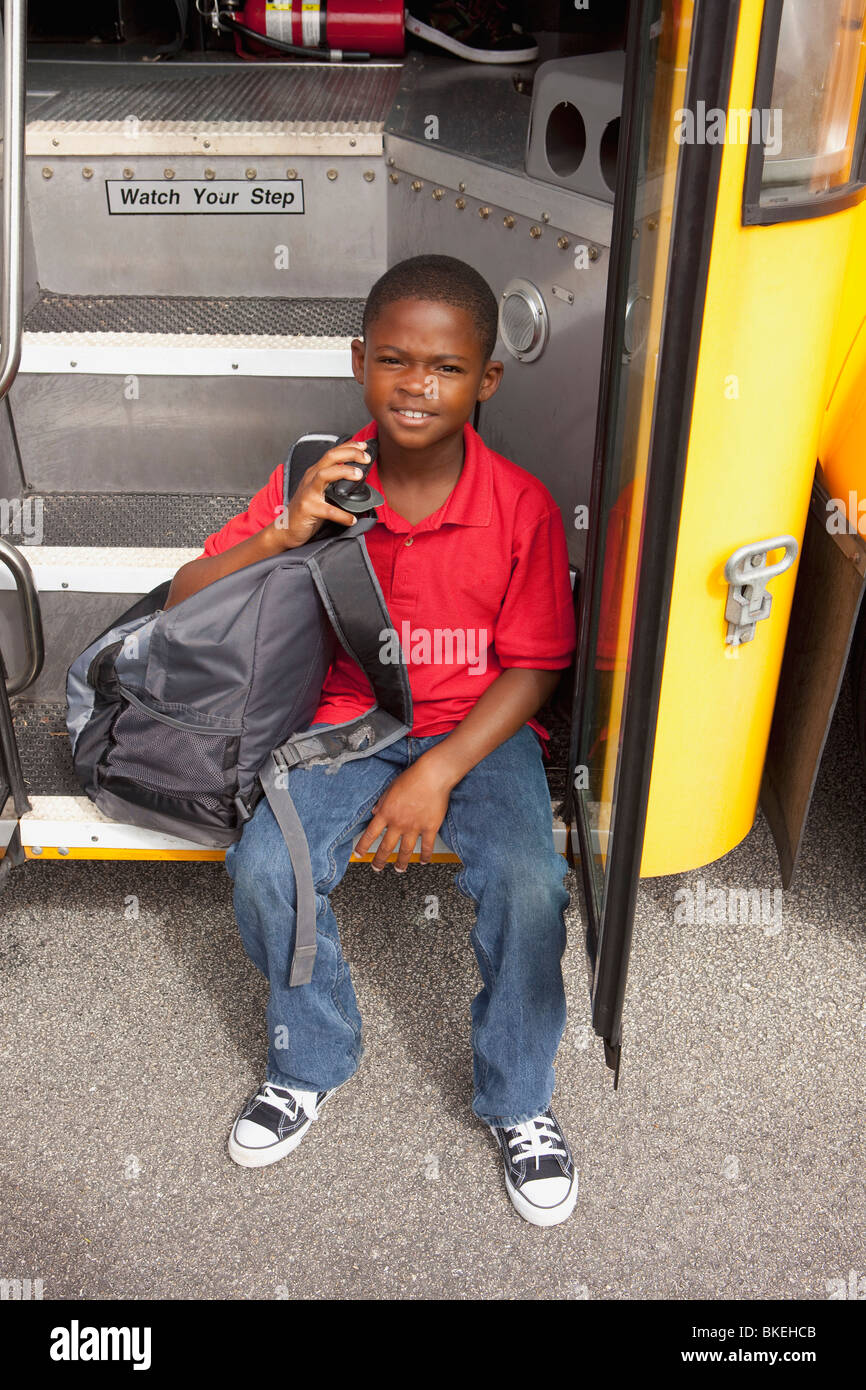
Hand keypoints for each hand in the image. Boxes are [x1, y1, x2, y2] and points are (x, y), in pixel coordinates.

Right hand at [275, 441, 372, 548]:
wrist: (287, 529)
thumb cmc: (307, 510)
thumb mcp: (320, 491)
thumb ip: (334, 483)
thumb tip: (358, 480)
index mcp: (315, 473)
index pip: (332, 453)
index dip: (349, 447)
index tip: (364, 446)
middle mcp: (311, 478)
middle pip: (330, 457)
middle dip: (349, 454)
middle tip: (366, 458)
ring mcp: (308, 493)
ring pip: (325, 475)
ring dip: (344, 472)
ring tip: (359, 476)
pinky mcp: (308, 508)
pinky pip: (328, 510)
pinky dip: (342, 515)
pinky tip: (351, 519)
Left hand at [354, 755, 454, 871]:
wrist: (432, 776)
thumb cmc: (412, 778)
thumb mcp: (390, 788)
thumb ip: (382, 802)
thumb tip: (375, 811)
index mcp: (386, 813)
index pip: (370, 834)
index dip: (362, 847)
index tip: (359, 855)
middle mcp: (398, 823)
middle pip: (385, 847)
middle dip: (379, 860)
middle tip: (377, 867)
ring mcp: (414, 827)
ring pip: (405, 851)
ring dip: (400, 863)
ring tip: (399, 869)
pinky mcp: (430, 828)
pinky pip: (427, 846)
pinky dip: (425, 856)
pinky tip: (423, 861)